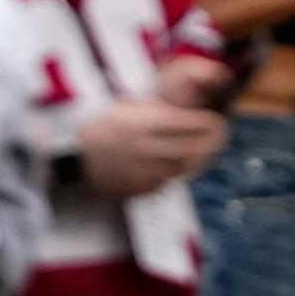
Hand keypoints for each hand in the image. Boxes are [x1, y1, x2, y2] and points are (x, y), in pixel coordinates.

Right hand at [75, 95, 230, 195]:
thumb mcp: (132, 107)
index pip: (195, 124)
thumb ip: (162, 110)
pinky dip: (176, 172)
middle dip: (213, 142)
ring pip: (185, 167)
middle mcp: (151, 147)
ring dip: (199, 159)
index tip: (220, 122)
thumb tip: (192, 110)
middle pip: (196, 148)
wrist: (73, 155)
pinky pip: (167, 180)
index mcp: (150, 122)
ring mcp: (145, 170)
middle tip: (221, 137)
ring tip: (205, 151)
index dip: (213, 124)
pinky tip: (178, 165)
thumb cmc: (104, 125)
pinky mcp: (139, 188)